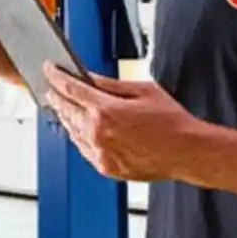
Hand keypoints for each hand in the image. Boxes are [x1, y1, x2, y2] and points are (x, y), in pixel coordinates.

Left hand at [42, 62, 202, 181]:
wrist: (187, 152)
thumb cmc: (171, 123)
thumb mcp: (142, 90)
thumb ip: (110, 84)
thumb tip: (90, 78)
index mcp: (106, 111)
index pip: (70, 89)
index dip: (55, 76)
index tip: (49, 70)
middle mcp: (98, 133)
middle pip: (65, 110)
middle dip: (57, 96)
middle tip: (52, 87)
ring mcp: (100, 152)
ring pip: (72, 130)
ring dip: (65, 116)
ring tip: (64, 106)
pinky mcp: (105, 167)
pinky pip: (83, 148)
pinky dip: (78, 136)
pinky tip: (80, 128)